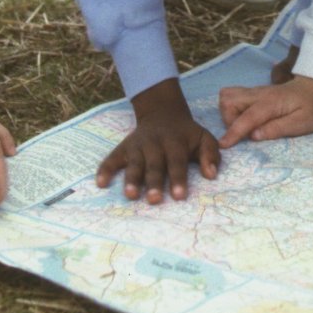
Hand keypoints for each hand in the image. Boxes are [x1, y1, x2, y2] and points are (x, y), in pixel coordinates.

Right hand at [95, 79, 219, 203]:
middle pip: (154, 165)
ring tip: (130, 195)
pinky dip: (105, 169)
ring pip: (133, 164)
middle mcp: (154, 144)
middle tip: (154, 200)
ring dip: (131, 179)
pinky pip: (112, 158)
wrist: (162, 112)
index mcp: (175, 142)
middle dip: (153, 182)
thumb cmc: (186, 133)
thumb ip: (210, 154)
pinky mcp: (124, 148)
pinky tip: (101, 183)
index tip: (179, 196)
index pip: (177, 162)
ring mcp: (137, 146)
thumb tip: (212, 174)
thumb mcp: (203, 137)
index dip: (178, 179)